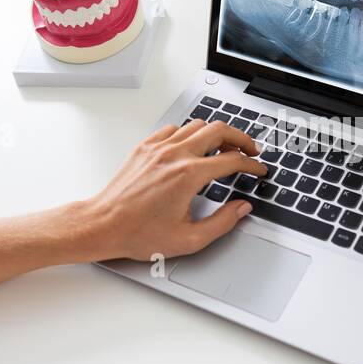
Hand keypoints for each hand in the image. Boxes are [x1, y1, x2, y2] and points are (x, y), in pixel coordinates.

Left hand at [69, 120, 266, 261]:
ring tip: (225, 147)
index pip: (232, 160)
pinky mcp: (145, 147)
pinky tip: (192, 147)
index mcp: (189, 175)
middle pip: (219, 130)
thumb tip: (241, 208)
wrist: (103, 225)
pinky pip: (174, 129)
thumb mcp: (189, 238)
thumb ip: (223, 222)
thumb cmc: (138, 233)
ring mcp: (158, 148)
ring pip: (197, 125)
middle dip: (241, 138)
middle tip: (250, 150)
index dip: (252, 165)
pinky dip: (189, 133)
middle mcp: (175, 155)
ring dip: (216, 133)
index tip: (258, 169)